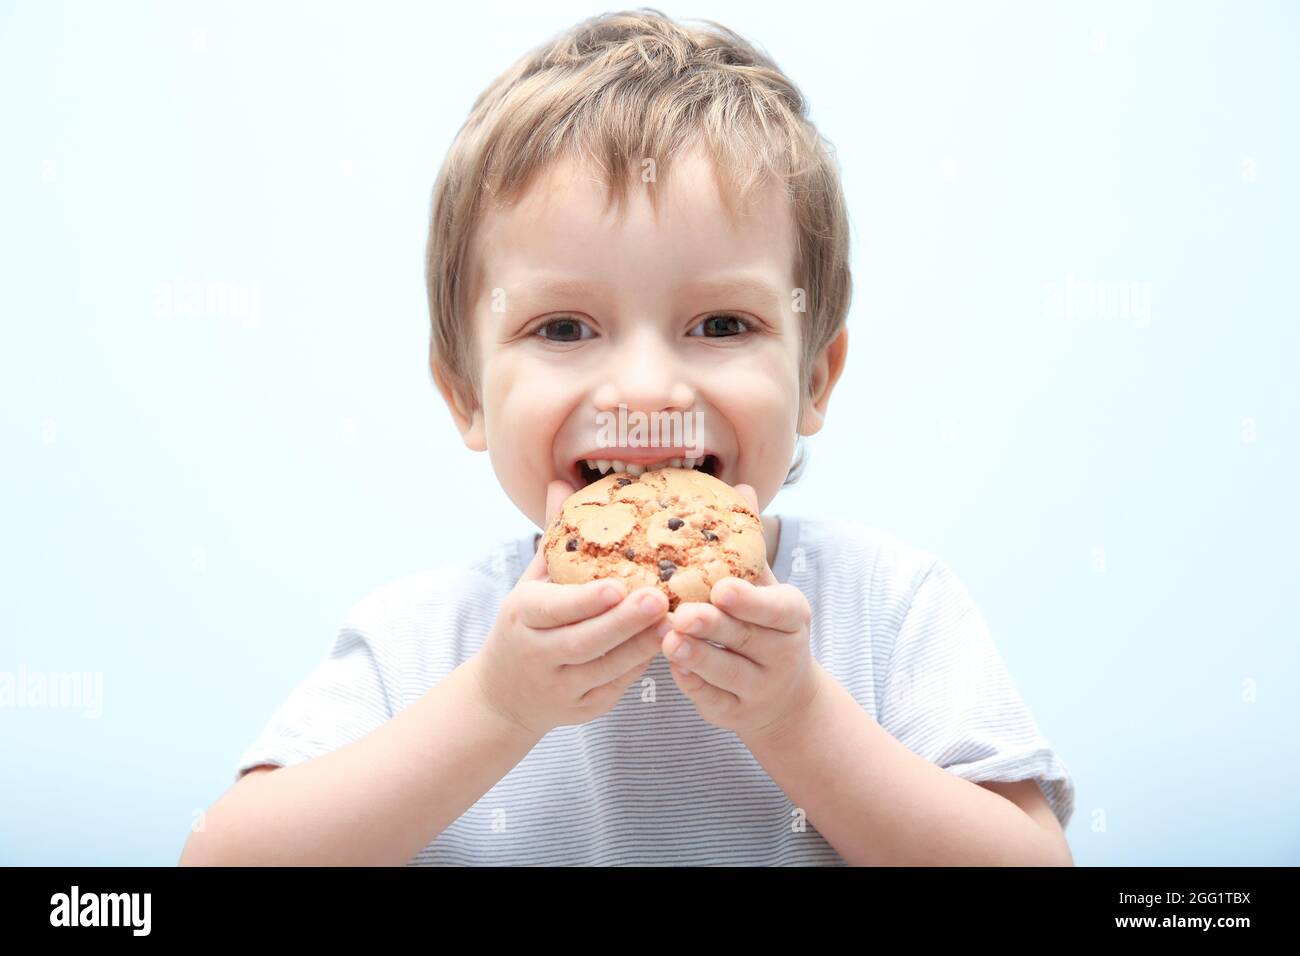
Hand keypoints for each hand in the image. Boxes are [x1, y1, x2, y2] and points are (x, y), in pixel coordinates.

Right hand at [473, 478, 671, 737]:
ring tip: (676, 621)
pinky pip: (617, 686)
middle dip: (623, 624)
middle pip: (585, 642)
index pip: (555, 609)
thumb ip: (554, 536)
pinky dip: (641, 666)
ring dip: (642, 646)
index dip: (586, 601)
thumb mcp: (532, 581)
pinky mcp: (584, 709)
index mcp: (522, 617)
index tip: (618, 586)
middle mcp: (538, 655)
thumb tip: (561, 482)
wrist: (504, 695)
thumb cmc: (527, 623)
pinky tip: (667, 644)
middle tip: (659, 599)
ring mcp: (561, 688)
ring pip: (607, 669)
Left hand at [660, 483, 819, 741]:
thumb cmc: (763, 625)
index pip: (777, 608)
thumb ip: (748, 544)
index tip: (723, 588)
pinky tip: (670, 667)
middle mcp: (782, 654)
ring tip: (667, 640)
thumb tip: (741, 487)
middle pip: (746, 639)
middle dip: (714, 627)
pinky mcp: (734, 714)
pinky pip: (710, 699)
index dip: (751, 600)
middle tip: (682, 615)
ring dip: (696, 657)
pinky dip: (691, 684)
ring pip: (726, 673)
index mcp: (792, 616)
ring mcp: (760, 688)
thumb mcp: (764, 585)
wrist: (783, 696)